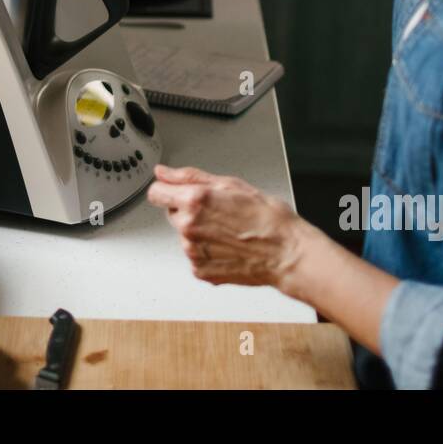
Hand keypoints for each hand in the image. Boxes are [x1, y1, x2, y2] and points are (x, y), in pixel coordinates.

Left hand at [146, 165, 307, 287]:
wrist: (286, 252)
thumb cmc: (267, 217)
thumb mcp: (229, 184)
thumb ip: (189, 176)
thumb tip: (164, 172)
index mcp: (194, 201)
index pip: (156, 193)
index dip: (166, 190)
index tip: (173, 191)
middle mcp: (189, 227)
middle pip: (172, 213)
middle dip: (189, 210)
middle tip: (218, 212)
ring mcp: (193, 251)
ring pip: (185, 235)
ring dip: (199, 232)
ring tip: (228, 231)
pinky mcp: (200, 270)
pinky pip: (195, 256)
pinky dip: (207, 252)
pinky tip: (227, 247)